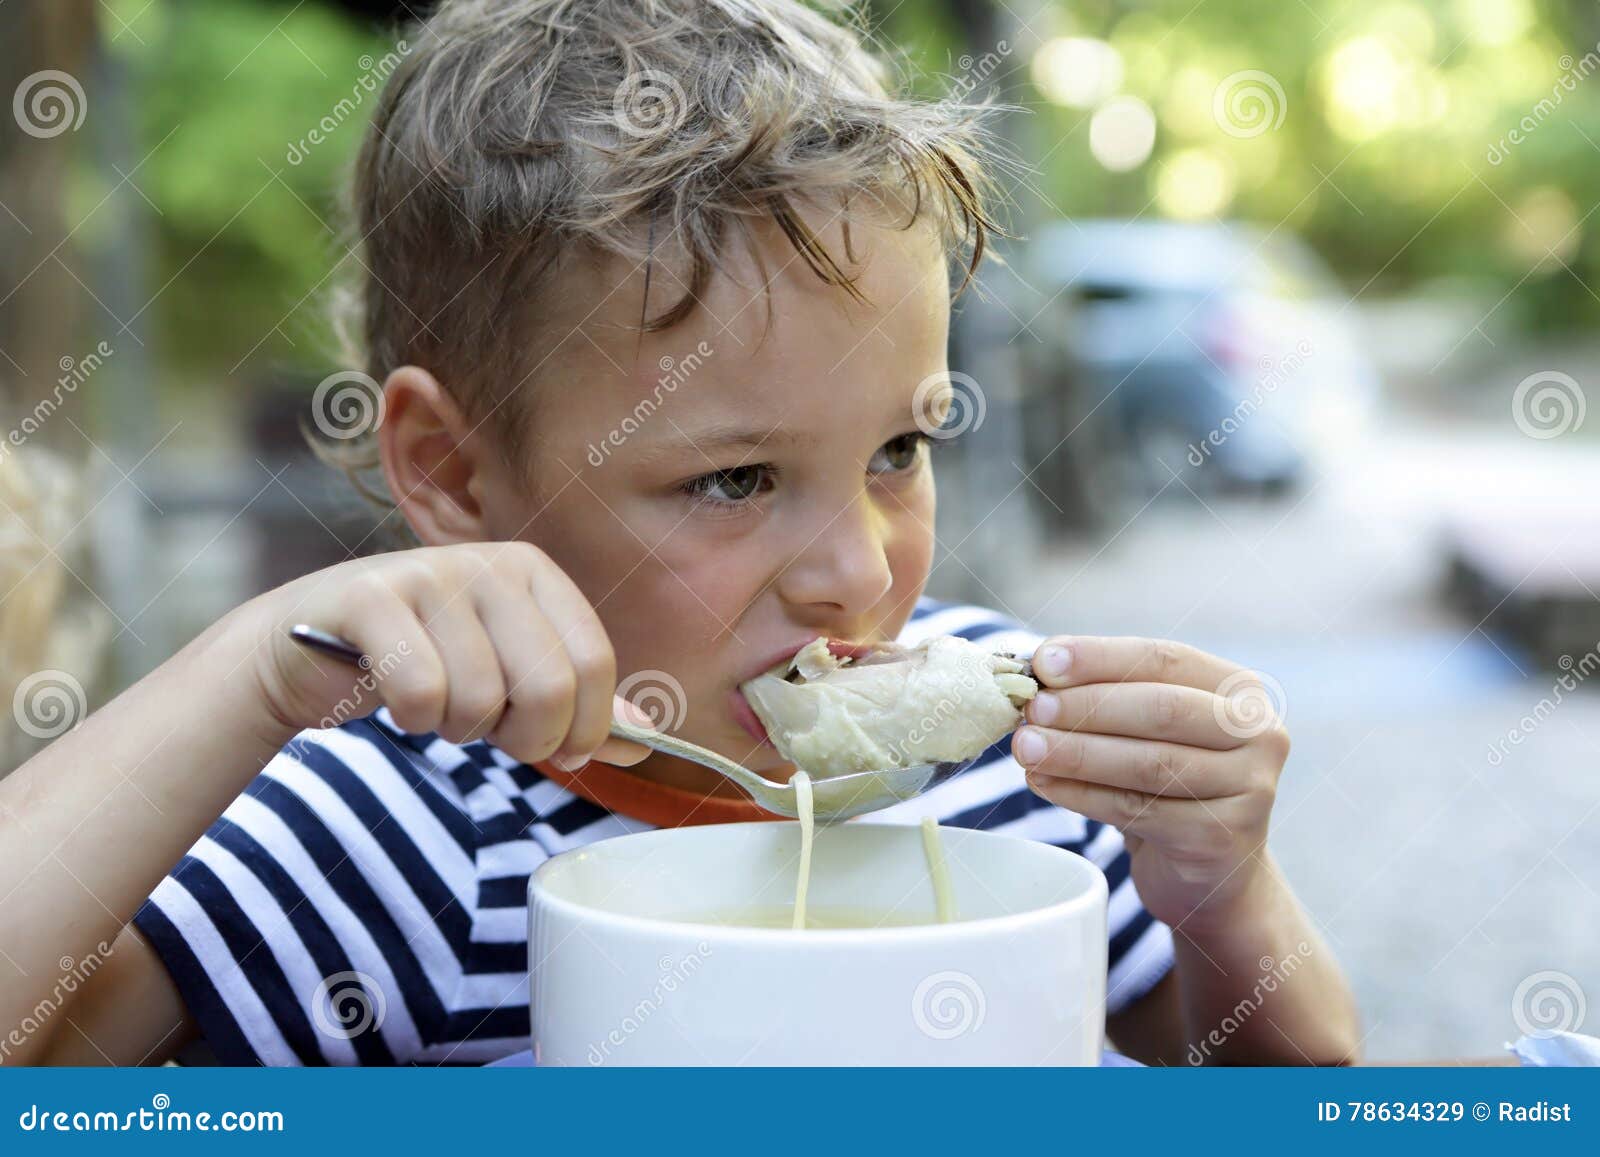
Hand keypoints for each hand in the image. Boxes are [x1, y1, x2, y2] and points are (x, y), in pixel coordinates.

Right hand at [236, 542, 649, 769]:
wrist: (306, 646)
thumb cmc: (424, 660)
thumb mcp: (510, 676)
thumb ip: (579, 706)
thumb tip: (647, 739)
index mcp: (535, 572)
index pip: (594, 663)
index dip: (584, 727)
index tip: (559, 749)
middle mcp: (488, 562)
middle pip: (548, 687)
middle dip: (523, 738)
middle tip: (491, 731)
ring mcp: (427, 573)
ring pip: (480, 699)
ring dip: (457, 728)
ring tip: (437, 705)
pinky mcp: (369, 597)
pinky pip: (421, 690)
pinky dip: (412, 719)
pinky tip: (397, 700)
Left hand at [1010, 637, 1287, 929]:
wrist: (1212, 873)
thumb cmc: (1170, 786)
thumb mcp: (1149, 733)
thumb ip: (1107, 698)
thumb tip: (1036, 672)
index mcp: (1240, 691)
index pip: (1166, 659)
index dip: (1101, 657)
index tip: (1044, 661)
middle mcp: (1259, 734)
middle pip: (1162, 709)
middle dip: (1087, 706)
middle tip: (1031, 709)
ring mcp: (1250, 788)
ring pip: (1148, 763)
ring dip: (1077, 752)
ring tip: (1025, 747)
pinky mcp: (1221, 838)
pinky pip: (1138, 810)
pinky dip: (1080, 795)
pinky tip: (1042, 783)